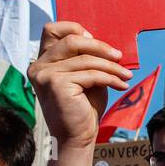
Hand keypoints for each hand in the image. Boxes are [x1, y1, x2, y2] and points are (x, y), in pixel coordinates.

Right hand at [28, 22, 130, 148]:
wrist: (77, 136)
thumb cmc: (83, 106)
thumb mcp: (86, 75)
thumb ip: (87, 57)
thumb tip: (105, 43)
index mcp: (42, 60)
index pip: (52, 30)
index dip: (75, 28)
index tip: (96, 41)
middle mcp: (38, 65)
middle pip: (72, 40)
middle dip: (100, 47)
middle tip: (119, 56)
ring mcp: (45, 74)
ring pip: (86, 59)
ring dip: (111, 66)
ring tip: (126, 75)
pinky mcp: (56, 84)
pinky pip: (91, 74)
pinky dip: (110, 78)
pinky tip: (121, 85)